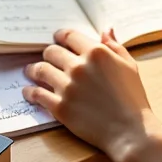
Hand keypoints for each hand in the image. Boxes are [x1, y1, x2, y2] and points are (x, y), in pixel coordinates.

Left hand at [22, 28, 161, 161]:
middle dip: (48, 54)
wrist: (130, 132)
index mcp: (96, 53)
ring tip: (31, 71)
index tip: (57, 39)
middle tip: (47, 58)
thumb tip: (105, 30)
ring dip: (33, 69)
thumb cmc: (133, 99)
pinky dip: (30, 91)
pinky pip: (37, 94)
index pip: (69, 36)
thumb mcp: (129, 66)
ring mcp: (67, 87)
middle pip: (51, 52)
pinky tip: (28, 91)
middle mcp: (79, 66)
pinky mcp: (60, 107)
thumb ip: (115, 46)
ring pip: (40, 70)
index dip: (60, 36)